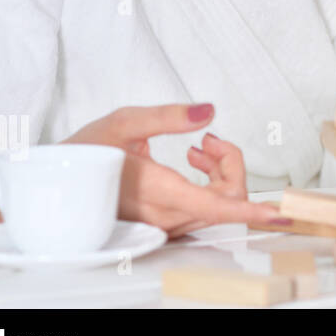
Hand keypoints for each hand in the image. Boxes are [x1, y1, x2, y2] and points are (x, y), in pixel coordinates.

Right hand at [65, 104, 282, 237]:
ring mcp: (163, 224)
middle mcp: (163, 216)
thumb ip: (169, 116)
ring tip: (200, 147)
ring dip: (220, 173)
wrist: (56, 181)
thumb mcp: (124, 122)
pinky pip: (203, 210)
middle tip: (209, 140)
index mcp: (157, 192)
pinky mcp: (163, 225)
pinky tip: (194, 161)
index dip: (250, 209)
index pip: (215, 206)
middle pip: (225, 199)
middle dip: (231, 165)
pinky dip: (210, 184)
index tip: (279, 213)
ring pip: (216, 205)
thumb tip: (209, 111)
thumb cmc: (86, 151)